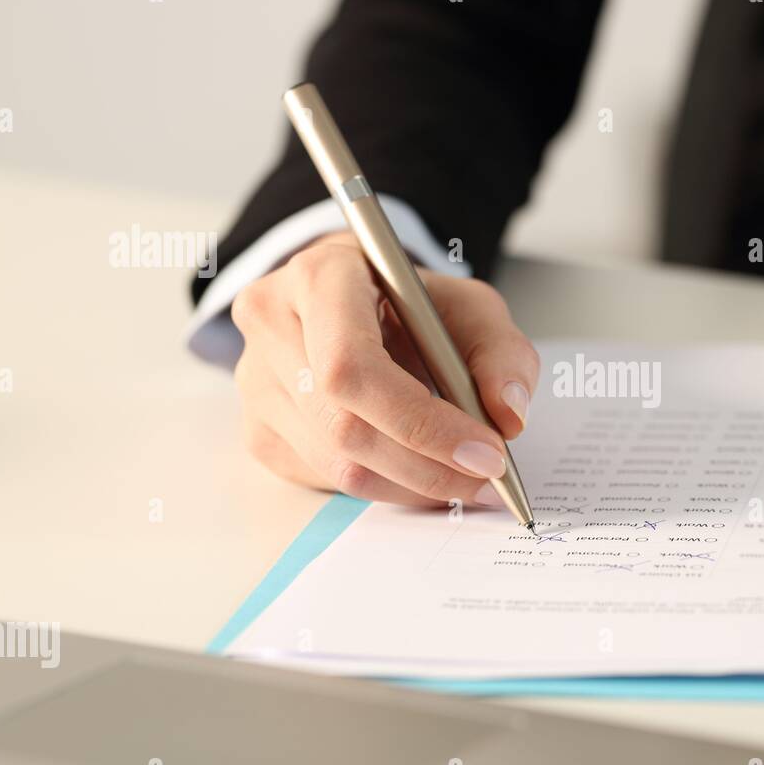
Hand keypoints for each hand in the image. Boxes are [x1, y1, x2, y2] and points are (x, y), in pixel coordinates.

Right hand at [230, 231, 538, 505]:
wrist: (358, 304)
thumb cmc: (412, 303)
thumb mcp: (472, 307)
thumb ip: (502, 354)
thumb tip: (507, 415)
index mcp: (320, 277)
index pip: (352, 367)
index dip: (422, 421)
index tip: (487, 451)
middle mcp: (271, 325)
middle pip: (345, 425)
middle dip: (428, 464)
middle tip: (489, 479)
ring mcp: (256, 382)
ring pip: (337, 464)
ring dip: (414, 485)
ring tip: (469, 481)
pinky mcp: (260, 431)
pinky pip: (328, 479)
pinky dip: (389, 487)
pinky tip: (424, 473)